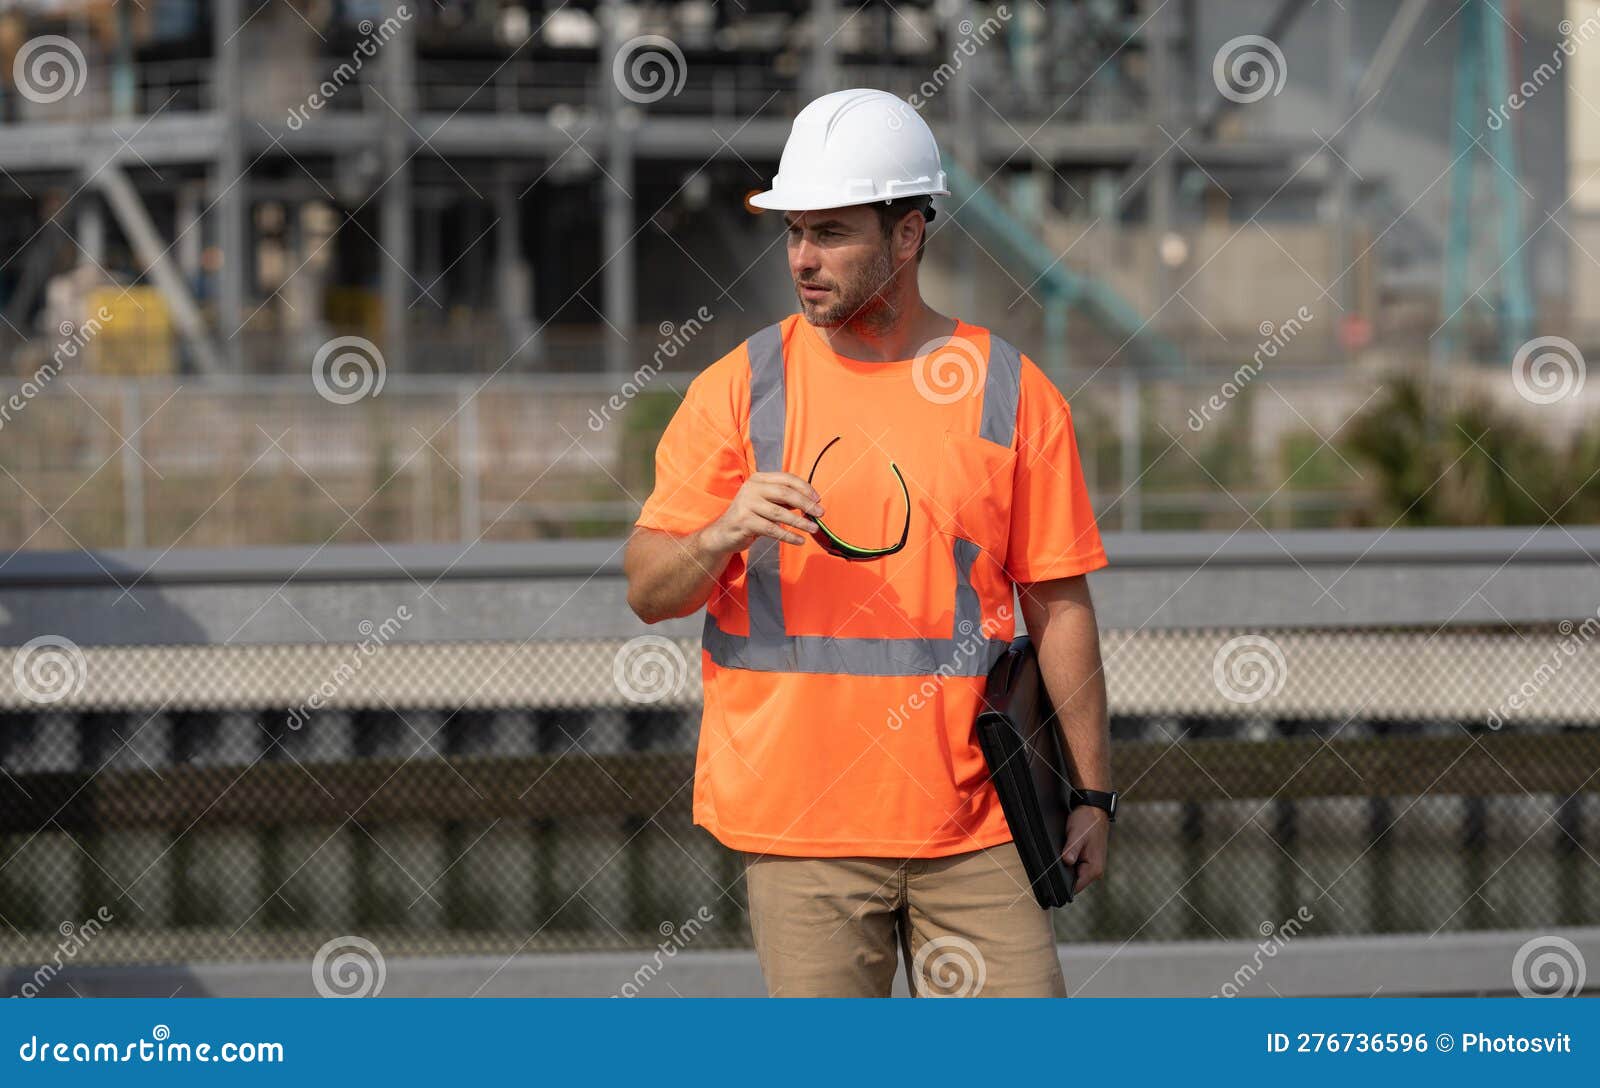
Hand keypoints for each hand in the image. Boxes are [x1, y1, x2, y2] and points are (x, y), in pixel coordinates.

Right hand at [701, 471, 824, 553]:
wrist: (724, 532)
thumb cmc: (749, 515)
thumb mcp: (765, 501)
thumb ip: (783, 499)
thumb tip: (810, 502)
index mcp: (759, 479)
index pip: (787, 479)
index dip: (805, 488)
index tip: (817, 499)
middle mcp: (751, 488)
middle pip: (785, 493)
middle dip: (806, 503)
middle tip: (820, 512)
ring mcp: (746, 504)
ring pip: (779, 513)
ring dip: (800, 522)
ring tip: (813, 528)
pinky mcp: (744, 522)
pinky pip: (772, 529)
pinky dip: (788, 535)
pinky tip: (800, 540)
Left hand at [1061, 805, 1108, 894]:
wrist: (1094, 809)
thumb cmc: (1088, 821)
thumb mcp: (1076, 835)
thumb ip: (1071, 850)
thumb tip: (1066, 863)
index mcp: (1094, 868)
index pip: (1075, 887)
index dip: (1062, 886)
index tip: (1051, 880)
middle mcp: (1095, 870)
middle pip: (1074, 881)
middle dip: (1063, 875)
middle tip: (1053, 864)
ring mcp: (1092, 865)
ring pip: (1074, 873)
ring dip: (1066, 867)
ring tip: (1061, 855)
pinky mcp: (1089, 859)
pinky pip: (1076, 866)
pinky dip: (1069, 861)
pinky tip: (1065, 852)